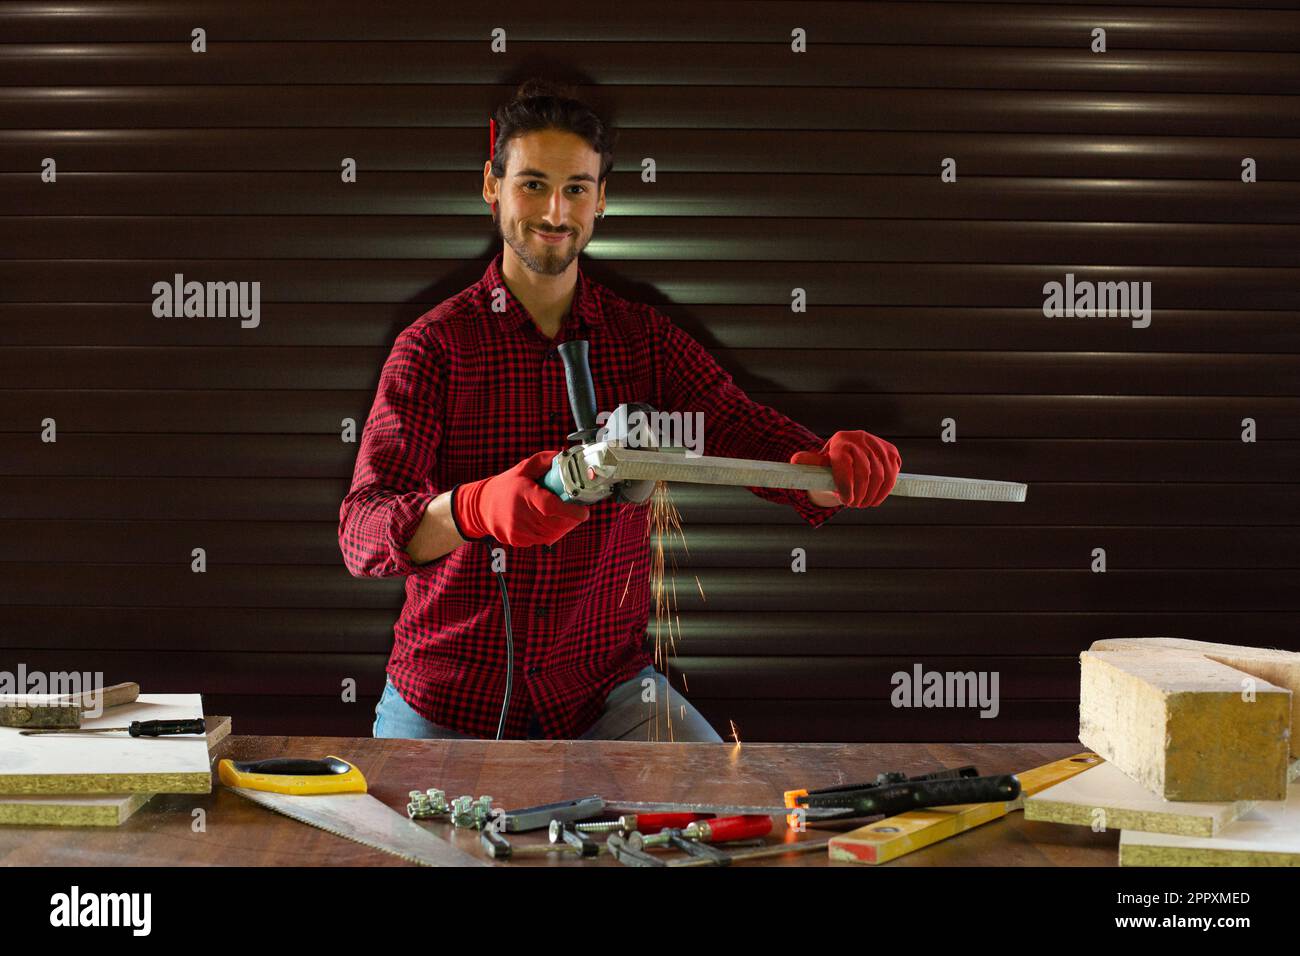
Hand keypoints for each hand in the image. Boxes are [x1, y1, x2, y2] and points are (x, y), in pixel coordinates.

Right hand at [452, 449, 589, 546]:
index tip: (584, 512)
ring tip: (564, 517)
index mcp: (524, 494)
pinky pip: (541, 540)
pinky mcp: (516, 540)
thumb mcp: (524, 467)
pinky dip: (549, 533)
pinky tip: (548, 523)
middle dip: (571, 520)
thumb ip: (545, 461)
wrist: (481, 505)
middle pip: (555, 523)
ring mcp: (517, 530)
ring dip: (562, 527)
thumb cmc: (506, 485)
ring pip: (550, 534)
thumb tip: (566, 456)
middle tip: (577, 513)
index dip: (571, 511)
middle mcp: (520, 514)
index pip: (551, 506)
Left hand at [790, 430, 900, 507]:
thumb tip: (795, 460)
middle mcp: (860, 438)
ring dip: (872, 496)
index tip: (845, 501)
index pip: (845, 464)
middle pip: (864, 473)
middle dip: (860, 494)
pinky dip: (884, 492)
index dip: (846, 486)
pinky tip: (874, 499)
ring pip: (881, 476)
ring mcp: (878, 444)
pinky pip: (892, 475)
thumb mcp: (820, 465)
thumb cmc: (832, 464)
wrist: (852, 456)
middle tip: (853, 505)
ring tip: (862, 503)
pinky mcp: (891, 452)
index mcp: (841, 441)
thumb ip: (810, 463)